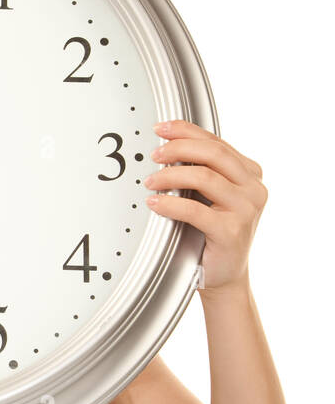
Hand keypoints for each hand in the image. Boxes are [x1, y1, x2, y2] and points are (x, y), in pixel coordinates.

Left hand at [144, 119, 266, 294]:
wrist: (224, 274)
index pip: (216, 143)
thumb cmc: (213, 234)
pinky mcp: (232, 231)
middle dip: (179, 148)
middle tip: (155, 154)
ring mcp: (246, 209)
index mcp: (250, 173)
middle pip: (214, 154)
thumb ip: (201, 172)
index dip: (187, 131)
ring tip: (151, 180)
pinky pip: (195, 210)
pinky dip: (170, 204)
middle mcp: (253, 188)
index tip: (162, 129)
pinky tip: (155, 203)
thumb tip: (167, 148)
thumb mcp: (211, 196)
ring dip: (171, 176)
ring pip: (205, 177)